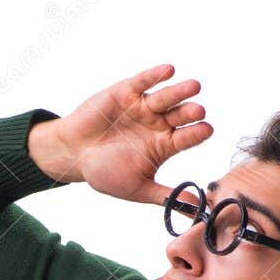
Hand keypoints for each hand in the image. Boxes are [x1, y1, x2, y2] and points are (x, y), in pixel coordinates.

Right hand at [26, 63, 212, 204]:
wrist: (73, 155)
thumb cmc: (104, 172)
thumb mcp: (136, 188)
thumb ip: (164, 194)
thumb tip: (195, 208)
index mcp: (163, 145)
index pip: (186, 137)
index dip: (196, 133)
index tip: (206, 130)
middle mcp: (158, 124)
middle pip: (180, 115)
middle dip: (189, 112)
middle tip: (199, 111)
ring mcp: (143, 107)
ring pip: (166, 97)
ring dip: (180, 91)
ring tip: (194, 87)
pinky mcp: (126, 92)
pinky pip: (143, 82)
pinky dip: (155, 76)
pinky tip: (169, 70)